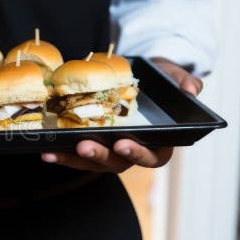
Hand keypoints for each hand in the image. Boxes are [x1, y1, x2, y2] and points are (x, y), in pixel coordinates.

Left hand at [40, 58, 202, 172]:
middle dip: (100, 156)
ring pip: (93, 162)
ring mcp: (111, 150)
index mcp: (160, 142)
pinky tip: (47, 150)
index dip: (139, 154)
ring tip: (56, 151)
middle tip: (85, 145)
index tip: (123, 144)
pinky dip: (62, 154)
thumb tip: (192, 89)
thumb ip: (186, 81)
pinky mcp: (93, 144)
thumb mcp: (175, 76)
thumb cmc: (162, 82)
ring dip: (74, 159)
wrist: (141, 77)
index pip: (154, 156)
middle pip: (119, 162)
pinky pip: (77, 155)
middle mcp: (134, 150)